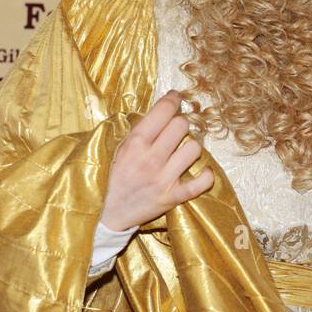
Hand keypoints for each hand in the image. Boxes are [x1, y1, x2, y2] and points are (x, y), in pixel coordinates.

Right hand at [101, 91, 213, 231]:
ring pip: (194, 149)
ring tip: (182, 151)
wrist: (105, 214)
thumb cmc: (110, 177)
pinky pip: (201, 182)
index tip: (176, 98)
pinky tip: (201, 172)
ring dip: (191, 147)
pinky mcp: (173, 197)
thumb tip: (158, 111)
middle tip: (174, 130)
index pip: (163, 112)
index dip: (173, 100)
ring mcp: (164, 179)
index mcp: (135, 144)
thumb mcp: (116, 149)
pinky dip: (206, 176)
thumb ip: (136, 131)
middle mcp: (151, 159)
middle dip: (180, 124)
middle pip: (181, 126)